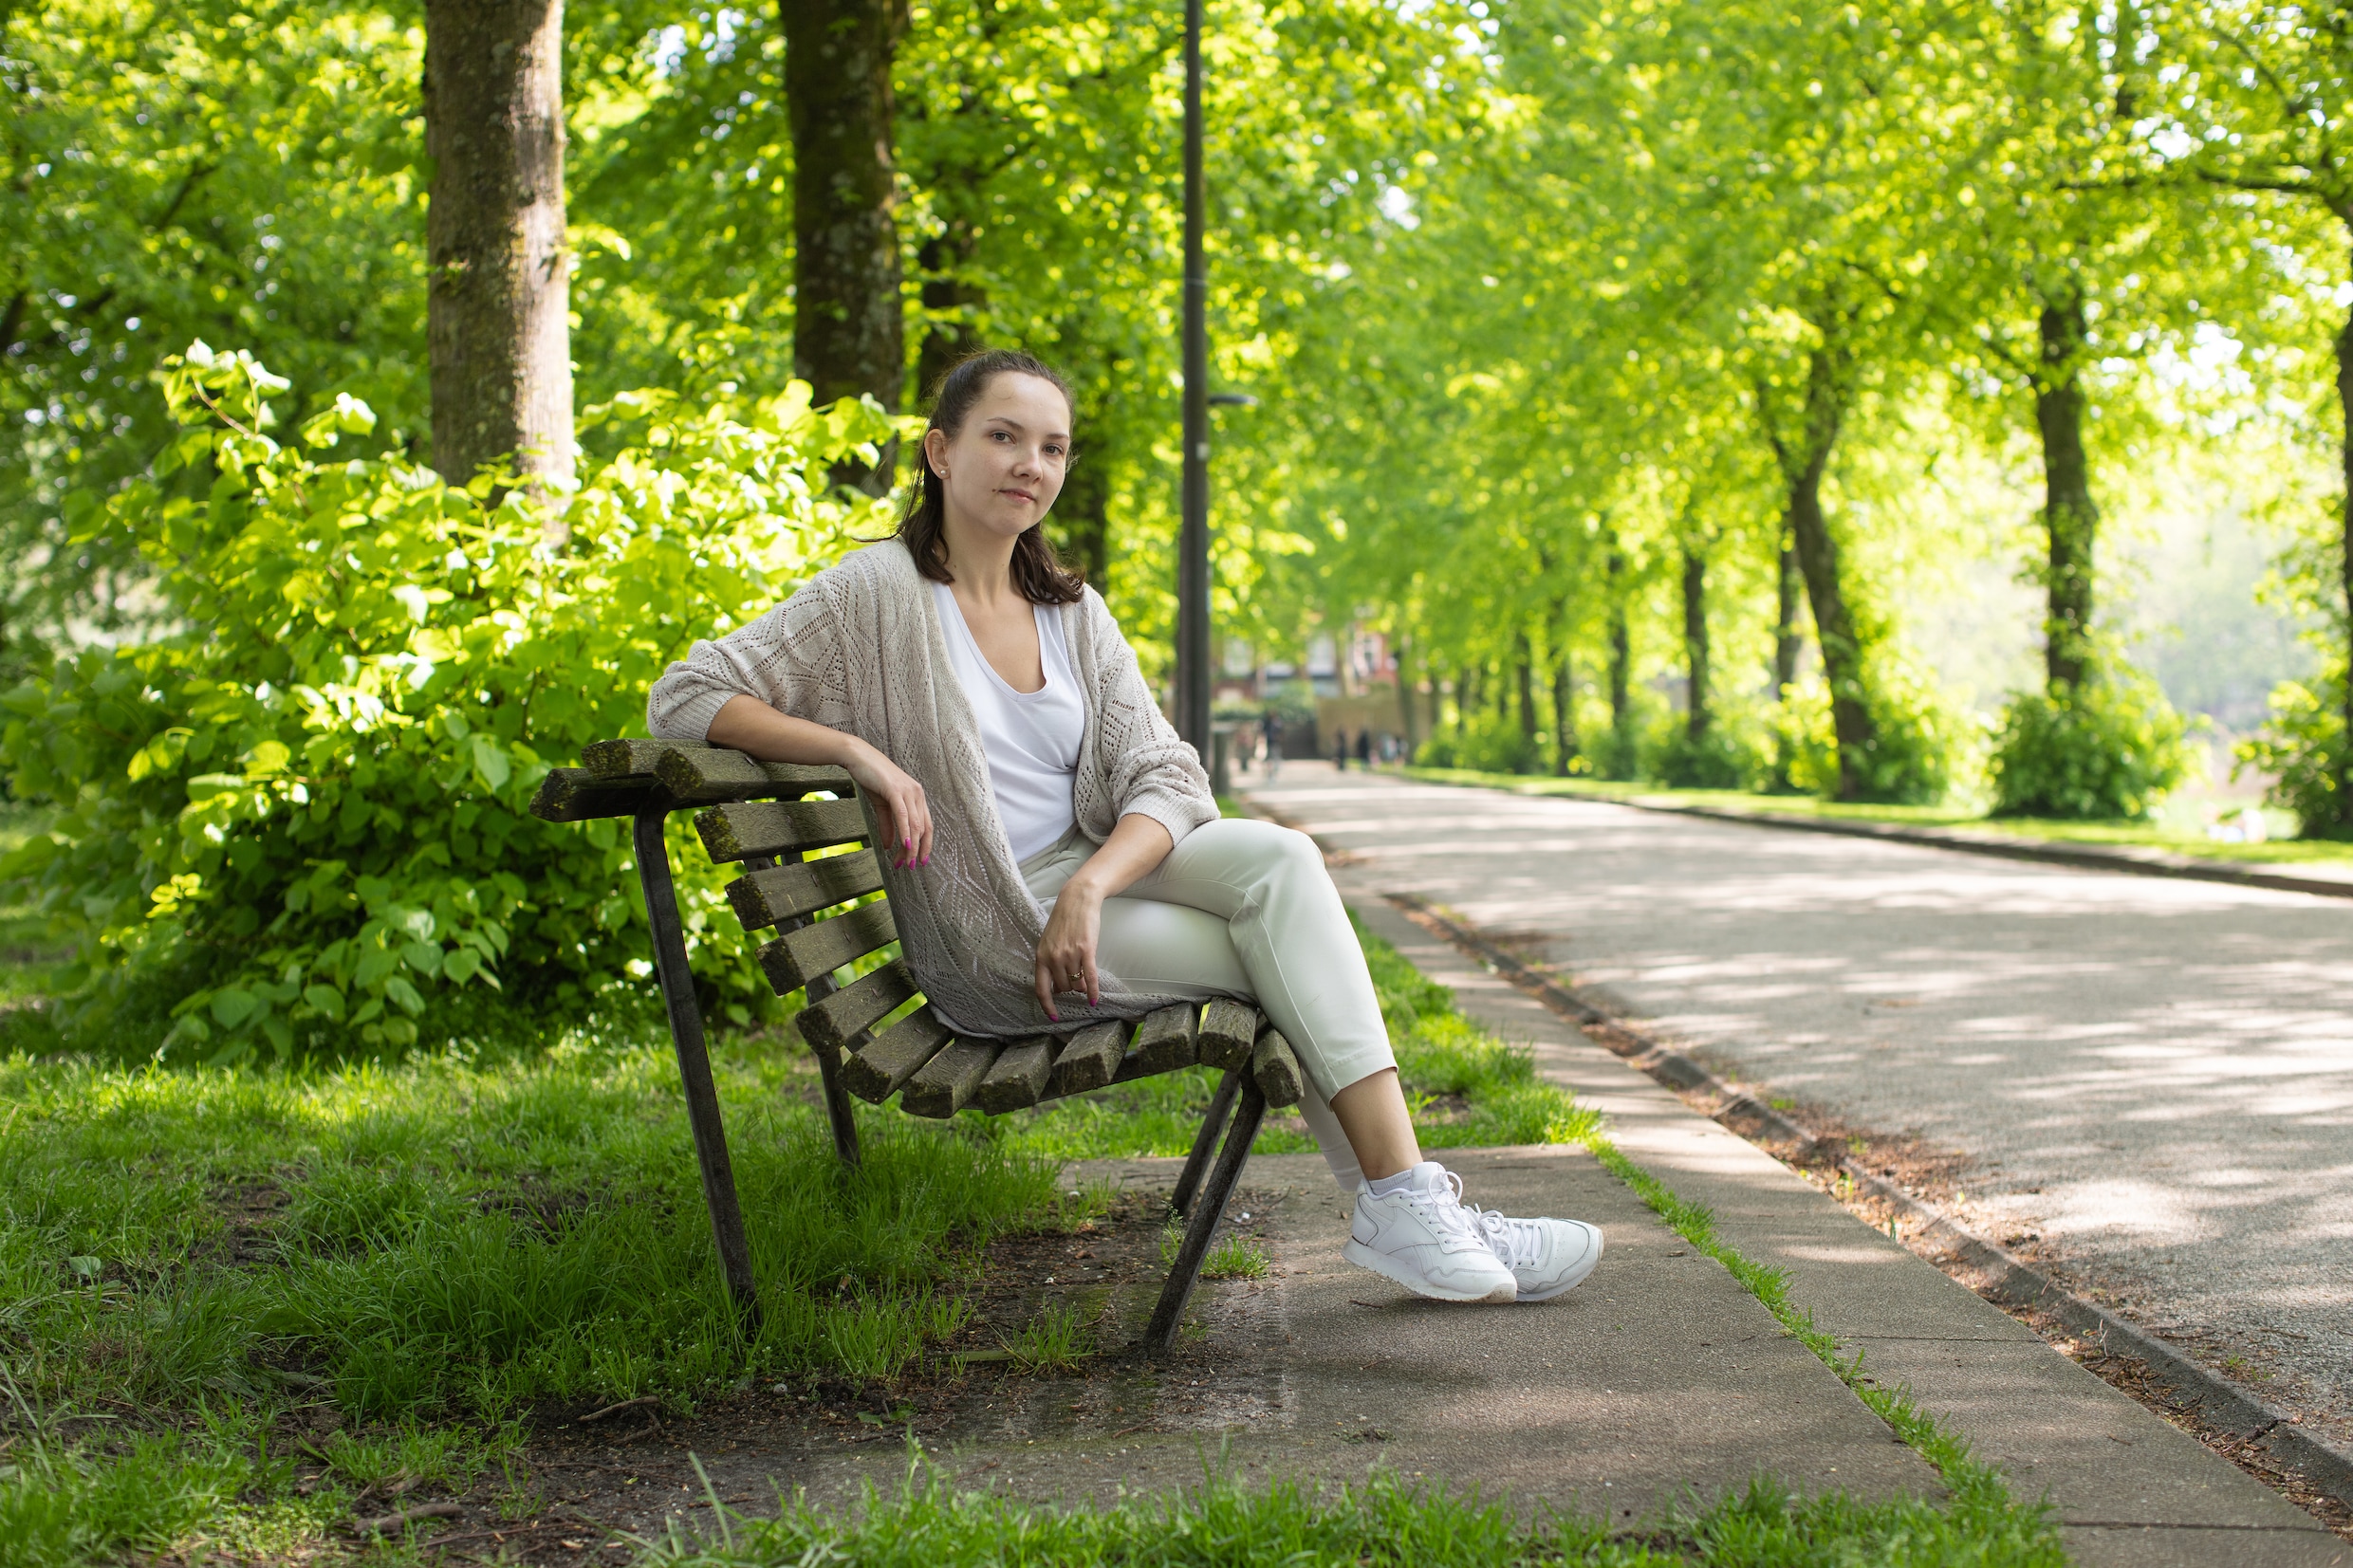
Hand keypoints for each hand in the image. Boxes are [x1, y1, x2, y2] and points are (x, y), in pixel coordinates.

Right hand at [843, 741, 931, 869]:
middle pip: (923, 829)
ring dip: (910, 846)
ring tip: (904, 862)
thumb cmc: (872, 779)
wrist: (859, 758)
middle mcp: (917, 794)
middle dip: (917, 850)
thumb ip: (888, 825)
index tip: (918, 861)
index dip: (924, 846)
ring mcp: (908, 791)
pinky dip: (905, 831)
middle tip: (909, 866)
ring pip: (914, 825)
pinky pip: (903, 815)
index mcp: (917, 797)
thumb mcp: (882, 805)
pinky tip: (905, 844)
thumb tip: (890, 846)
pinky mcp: (895, 790)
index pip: (927, 826)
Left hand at [1033, 881, 1102, 1020]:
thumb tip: (1057, 987)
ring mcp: (1070, 955)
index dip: (1047, 1005)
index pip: (1041, 989)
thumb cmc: (1064, 921)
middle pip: (1063, 988)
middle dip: (1070, 988)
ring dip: (1081, 985)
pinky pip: (1090, 978)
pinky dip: (1093, 992)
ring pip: (1077, 984)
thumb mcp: (1049, 942)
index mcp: (1041, 956)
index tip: (1053, 1016)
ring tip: (1084, 977)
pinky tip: (1094, 1000)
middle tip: (1075, 980)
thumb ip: (1049, 963)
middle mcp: (1054, 958)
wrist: (1078, 900)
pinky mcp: (1087, 951)